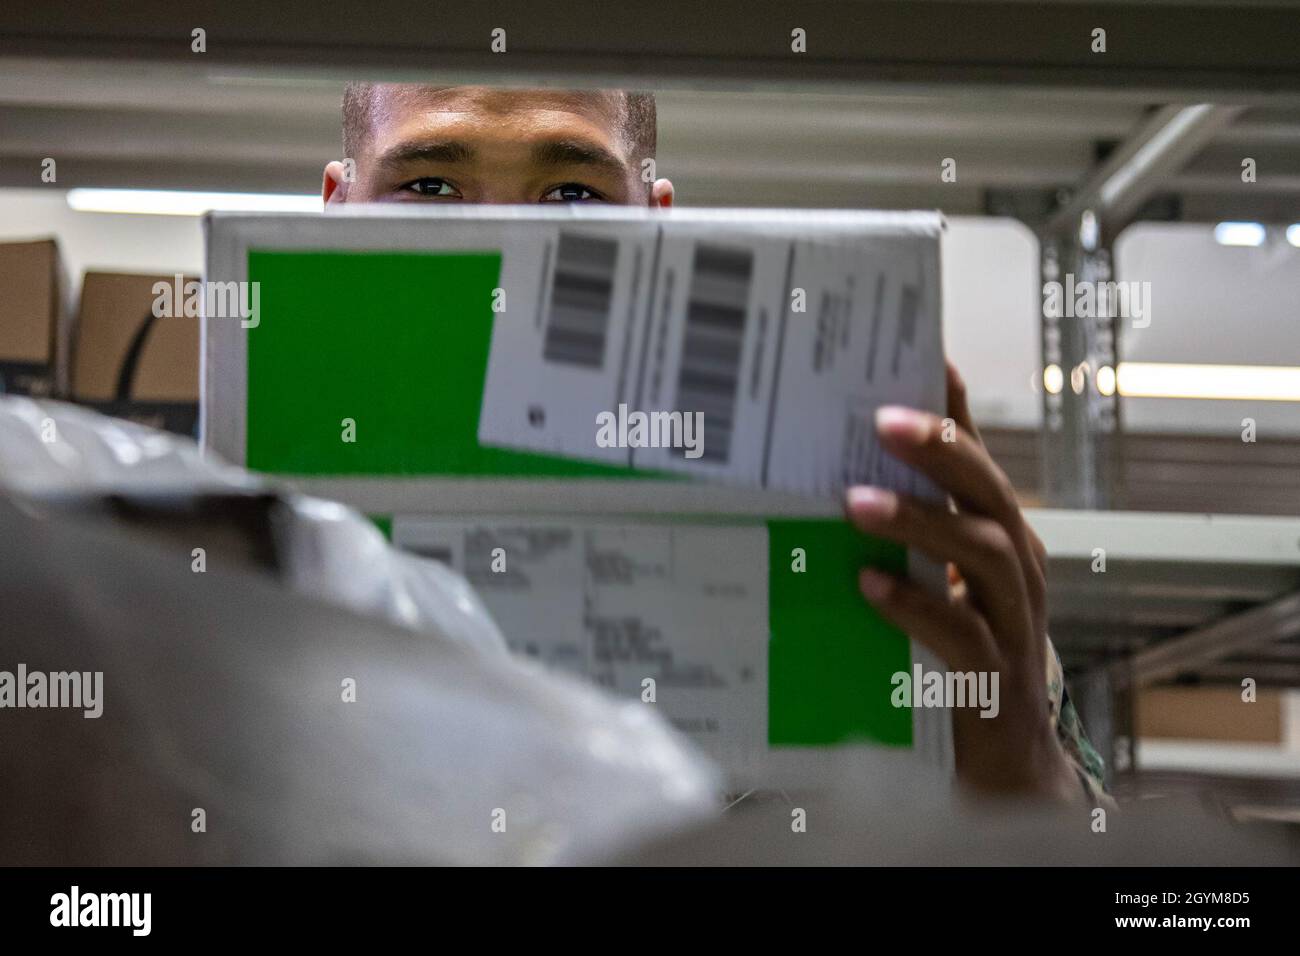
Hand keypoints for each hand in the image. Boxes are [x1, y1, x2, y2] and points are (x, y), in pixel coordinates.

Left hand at [845, 361, 1081, 800]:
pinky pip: (960, 633)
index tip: (926, 354)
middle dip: (942, 449)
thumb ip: (906, 531)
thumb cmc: (963, 655)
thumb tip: (840, 475)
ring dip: (920, 522)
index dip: (955, 409)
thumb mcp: (936, 580)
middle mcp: (1017, 566)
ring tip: (856, 502)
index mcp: (999, 534)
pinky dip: (915, 605)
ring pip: (982, 553)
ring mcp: (1014, 621)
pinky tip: (869, 586)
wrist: (1009, 758)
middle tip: (883, 419)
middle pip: (988, 491)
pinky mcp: (995, 677)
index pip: (976, 458)